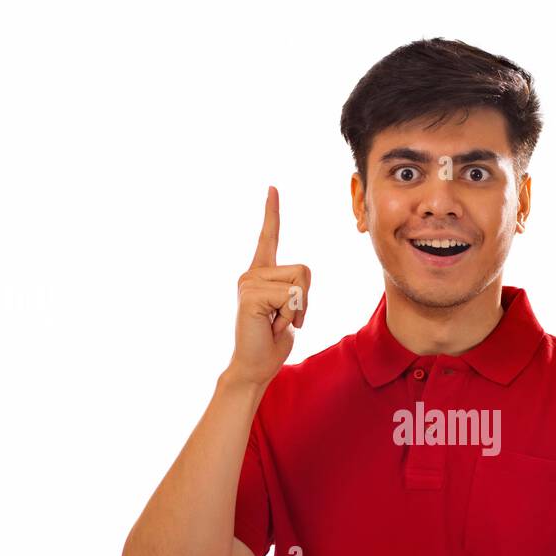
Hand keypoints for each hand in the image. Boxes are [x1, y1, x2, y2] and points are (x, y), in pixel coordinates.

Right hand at [227, 186, 310, 385]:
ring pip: (300, 284)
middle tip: (286, 319)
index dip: (272, 213)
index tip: (272, 189)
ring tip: (277, 323)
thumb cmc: (272, 341)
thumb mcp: (290, 310)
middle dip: (307, 300)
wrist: (255, 366)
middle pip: (304, 271)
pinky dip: (290, 316)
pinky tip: (271, 325)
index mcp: (261, 274)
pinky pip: (291, 297)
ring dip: (298, 310)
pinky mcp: (250, 295)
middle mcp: (252, 273)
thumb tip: (297, 290)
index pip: (269, 237)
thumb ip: (294, 292)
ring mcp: (248, 282)